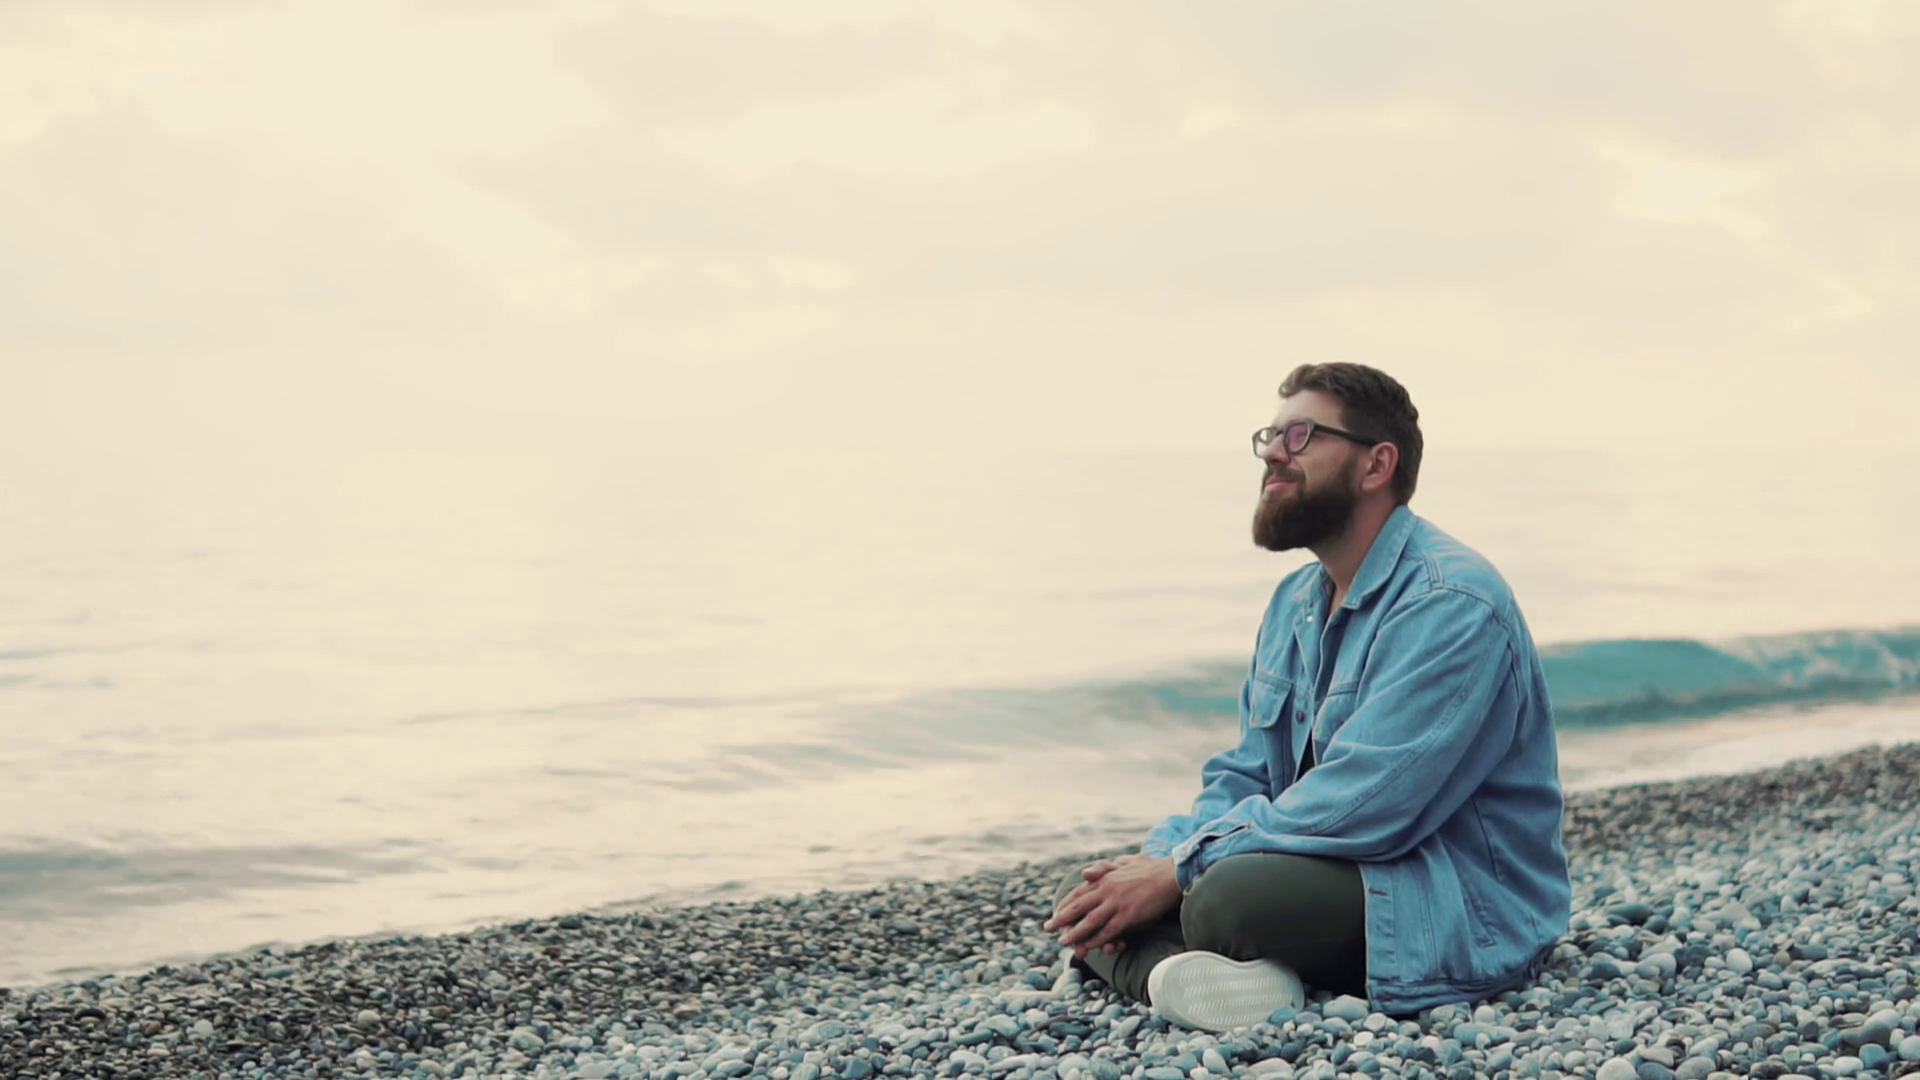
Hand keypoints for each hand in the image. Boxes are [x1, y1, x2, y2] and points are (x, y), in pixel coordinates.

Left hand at [1044, 854, 1181, 958]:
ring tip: (1062, 941)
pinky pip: (1109, 931)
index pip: (1079, 892)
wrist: (1171, 874)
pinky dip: (1097, 940)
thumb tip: (1086, 873)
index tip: (1056, 913)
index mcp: (1105, 877)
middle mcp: (1107, 889)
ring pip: (1089, 921)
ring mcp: (1117, 903)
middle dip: (1061, 918)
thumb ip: (1105, 867)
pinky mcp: (1129, 915)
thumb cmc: (1151, 866)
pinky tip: (1088, 946)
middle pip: (1078, 906)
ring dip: (1074, 933)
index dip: (1066, 904)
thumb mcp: (1125, 861)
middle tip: (1048, 928)